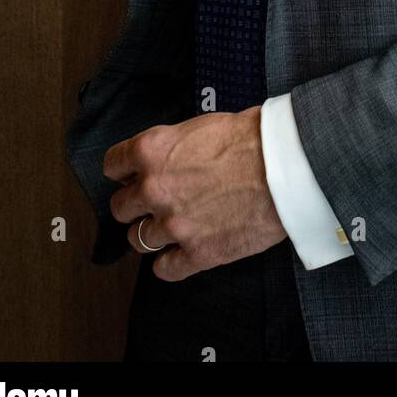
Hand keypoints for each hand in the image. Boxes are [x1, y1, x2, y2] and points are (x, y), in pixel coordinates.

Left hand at [103, 105, 287, 280]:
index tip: (130, 175)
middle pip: (120, 206)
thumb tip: (162, 159)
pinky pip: (164, 269)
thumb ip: (171, 147)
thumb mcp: (200, 126)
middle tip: (155, 201)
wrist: (285, 166)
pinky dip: (170, 263)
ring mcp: (174, 225)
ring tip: (172, 225)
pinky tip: (181, 252)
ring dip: (152, 233)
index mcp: (152, 151)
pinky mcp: (197, 253)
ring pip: (138, 239)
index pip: (111, 165)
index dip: (122, 170)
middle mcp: (154, 189)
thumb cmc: (251, 139)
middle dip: (135, 204)